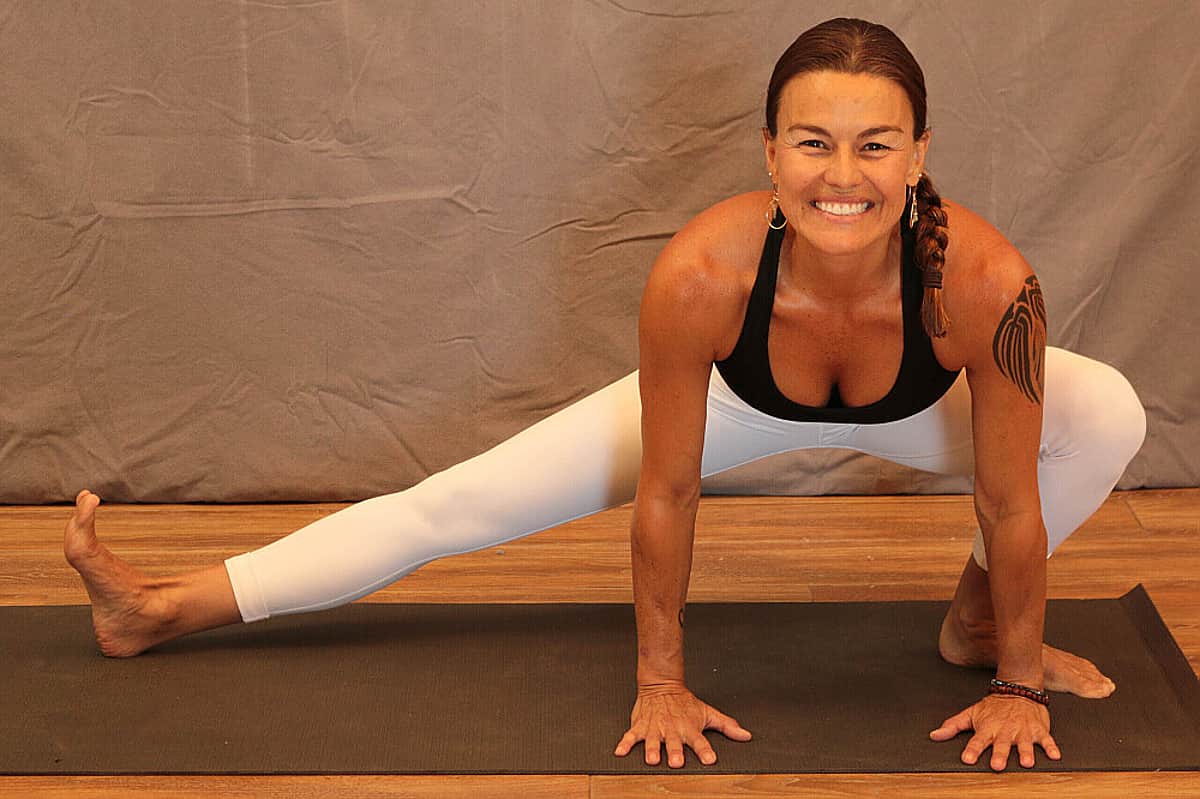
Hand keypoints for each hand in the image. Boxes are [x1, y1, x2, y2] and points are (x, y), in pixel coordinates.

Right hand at [614, 682, 751, 767]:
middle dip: (676, 752)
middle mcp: (673, 730)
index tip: (709, 759)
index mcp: (690, 728)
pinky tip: (620, 752)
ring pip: (654, 741)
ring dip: (653, 749)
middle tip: (677, 762)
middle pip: (675, 743)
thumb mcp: (708, 712)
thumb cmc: (685, 703)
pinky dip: (625, 743)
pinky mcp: (641, 726)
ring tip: (652, 759)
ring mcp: (656, 728)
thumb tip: (746, 736)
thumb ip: (727, 725)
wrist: (662, 684)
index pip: (700, 741)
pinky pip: (631, 735)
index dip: (705, 750)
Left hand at [930, 694, 1060, 770]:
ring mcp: (1022, 730)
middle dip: (999, 754)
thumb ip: (953, 725)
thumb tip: (934, 736)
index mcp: (987, 727)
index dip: (972, 750)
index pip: (977, 741)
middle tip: (997, 765)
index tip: (967, 759)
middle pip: (1001, 744)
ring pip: (1024, 743)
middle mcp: (1005, 730)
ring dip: (1025, 752)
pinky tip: (1054, 756)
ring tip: (1027, 763)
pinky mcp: (1038, 729)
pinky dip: (1051, 747)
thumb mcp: (971, 713)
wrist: (1017, 688)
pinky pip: (1047, 739)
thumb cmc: (993, 706)